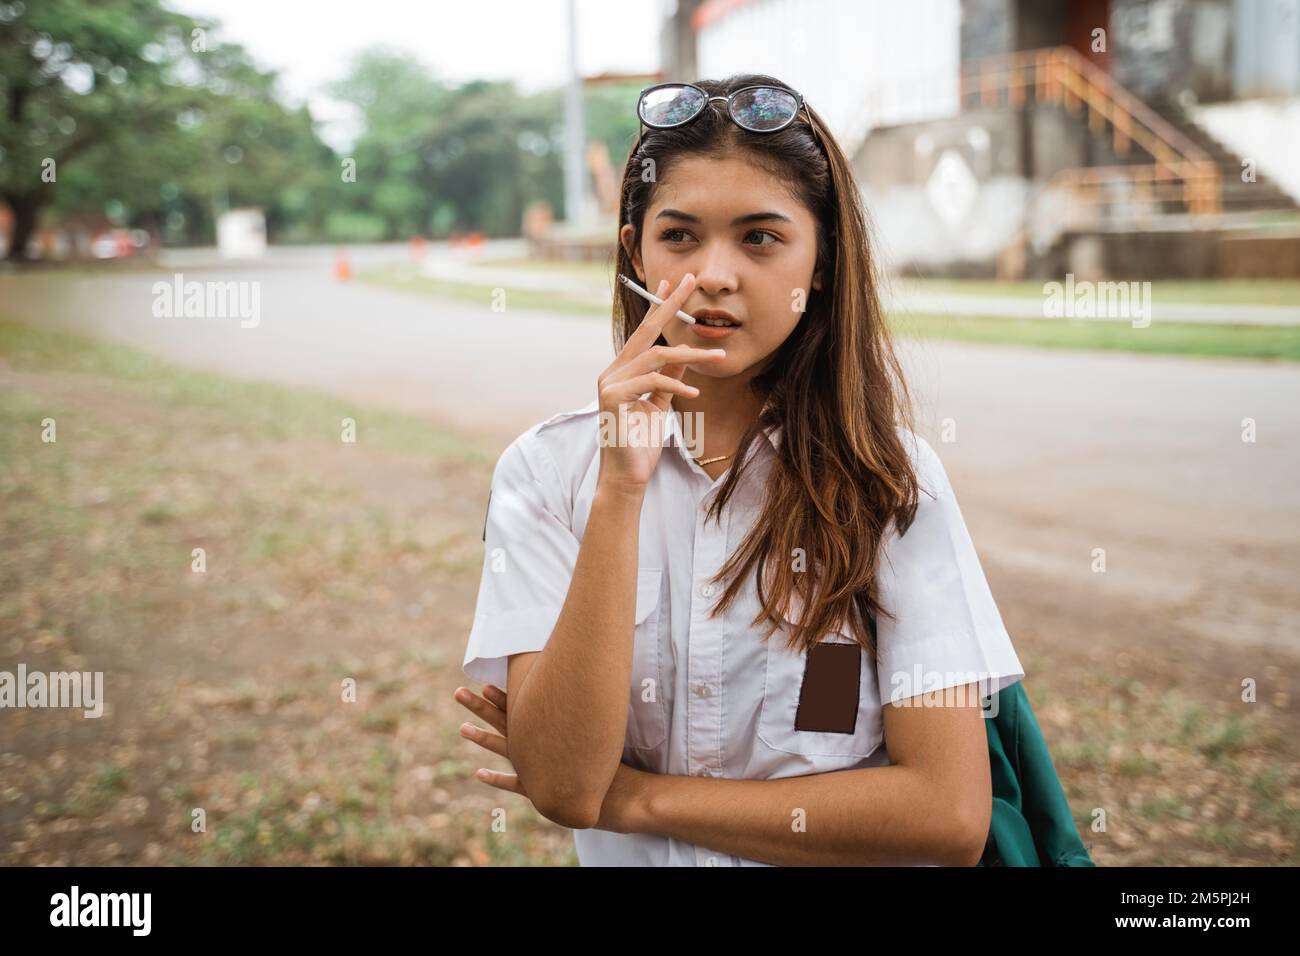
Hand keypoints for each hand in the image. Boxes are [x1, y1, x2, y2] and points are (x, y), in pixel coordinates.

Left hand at [453, 684, 650, 833]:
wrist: (628, 795)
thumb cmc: (619, 763)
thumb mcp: (601, 733)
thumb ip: (587, 716)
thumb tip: (585, 687)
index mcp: (557, 731)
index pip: (523, 708)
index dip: (502, 695)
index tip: (484, 683)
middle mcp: (546, 747)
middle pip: (506, 721)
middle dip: (480, 706)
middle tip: (458, 692)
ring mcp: (543, 769)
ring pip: (505, 749)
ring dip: (482, 738)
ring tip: (461, 728)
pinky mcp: (543, 792)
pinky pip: (516, 784)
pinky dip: (497, 779)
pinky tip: (479, 773)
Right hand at [596, 272, 726, 491]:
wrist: (627, 476)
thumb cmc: (641, 443)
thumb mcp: (660, 405)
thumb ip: (668, 379)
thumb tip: (686, 355)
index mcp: (622, 371)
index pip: (643, 333)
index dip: (659, 307)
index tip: (674, 283)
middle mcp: (612, 372)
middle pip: (645, 332)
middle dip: (668, 304)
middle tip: (688, 280)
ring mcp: (609, 383)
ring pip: (654, 356)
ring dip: (689, 354)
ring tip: (716, 354)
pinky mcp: (613, 397)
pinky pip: (651, 381)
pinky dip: (676, 383)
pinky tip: (693, 391)